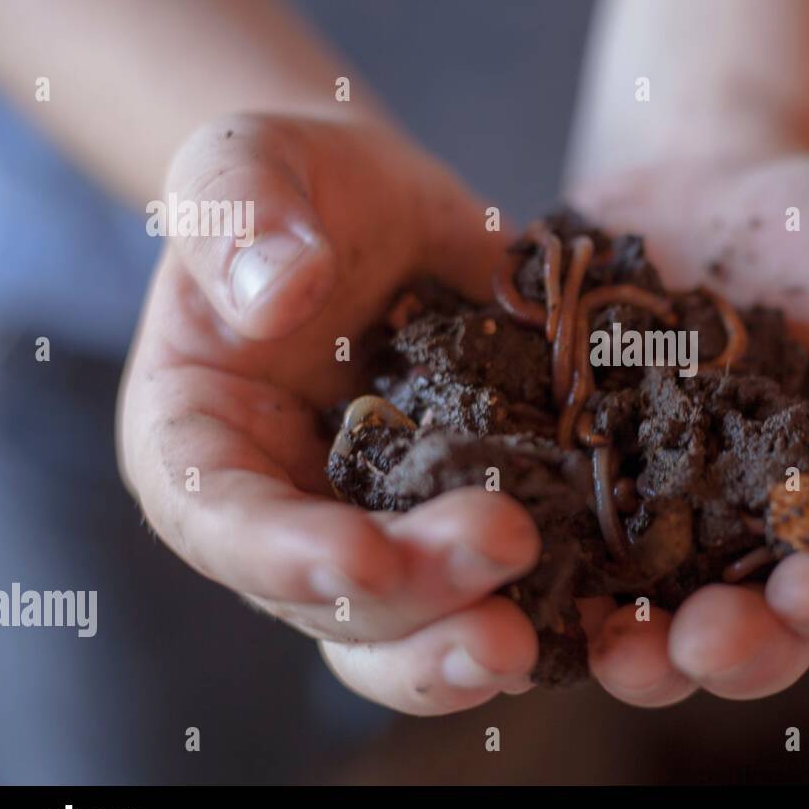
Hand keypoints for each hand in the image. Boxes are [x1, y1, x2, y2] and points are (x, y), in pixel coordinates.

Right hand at [120, 114, 543, 714]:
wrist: (372, 211)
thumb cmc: (288, 186)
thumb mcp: (245, 164)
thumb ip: (238, 215)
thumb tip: (276, 290)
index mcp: (203, 446)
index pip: (225, 523)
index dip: (285, 557)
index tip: (361, 557)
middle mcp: (287, 516)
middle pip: (336, 599)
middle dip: (417, 595)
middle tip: (504, 551)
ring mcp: (381, 529)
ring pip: (413, 627)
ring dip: (470, 644)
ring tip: (540, 636)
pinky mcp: (463, 520)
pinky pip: (501, 588)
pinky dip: (549, 614)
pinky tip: (605, 611)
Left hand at [571, 153, 808, 704]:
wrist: (710, 182)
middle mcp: (765, 537)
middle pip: (762, 631)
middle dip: (736, 649)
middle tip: (700, 643)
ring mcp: (670, 521)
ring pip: (657, 617)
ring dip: (637, 649)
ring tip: (610, 645)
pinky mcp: (586, 488)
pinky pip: (568, 553)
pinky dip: (549, 579)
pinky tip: (525, 576)